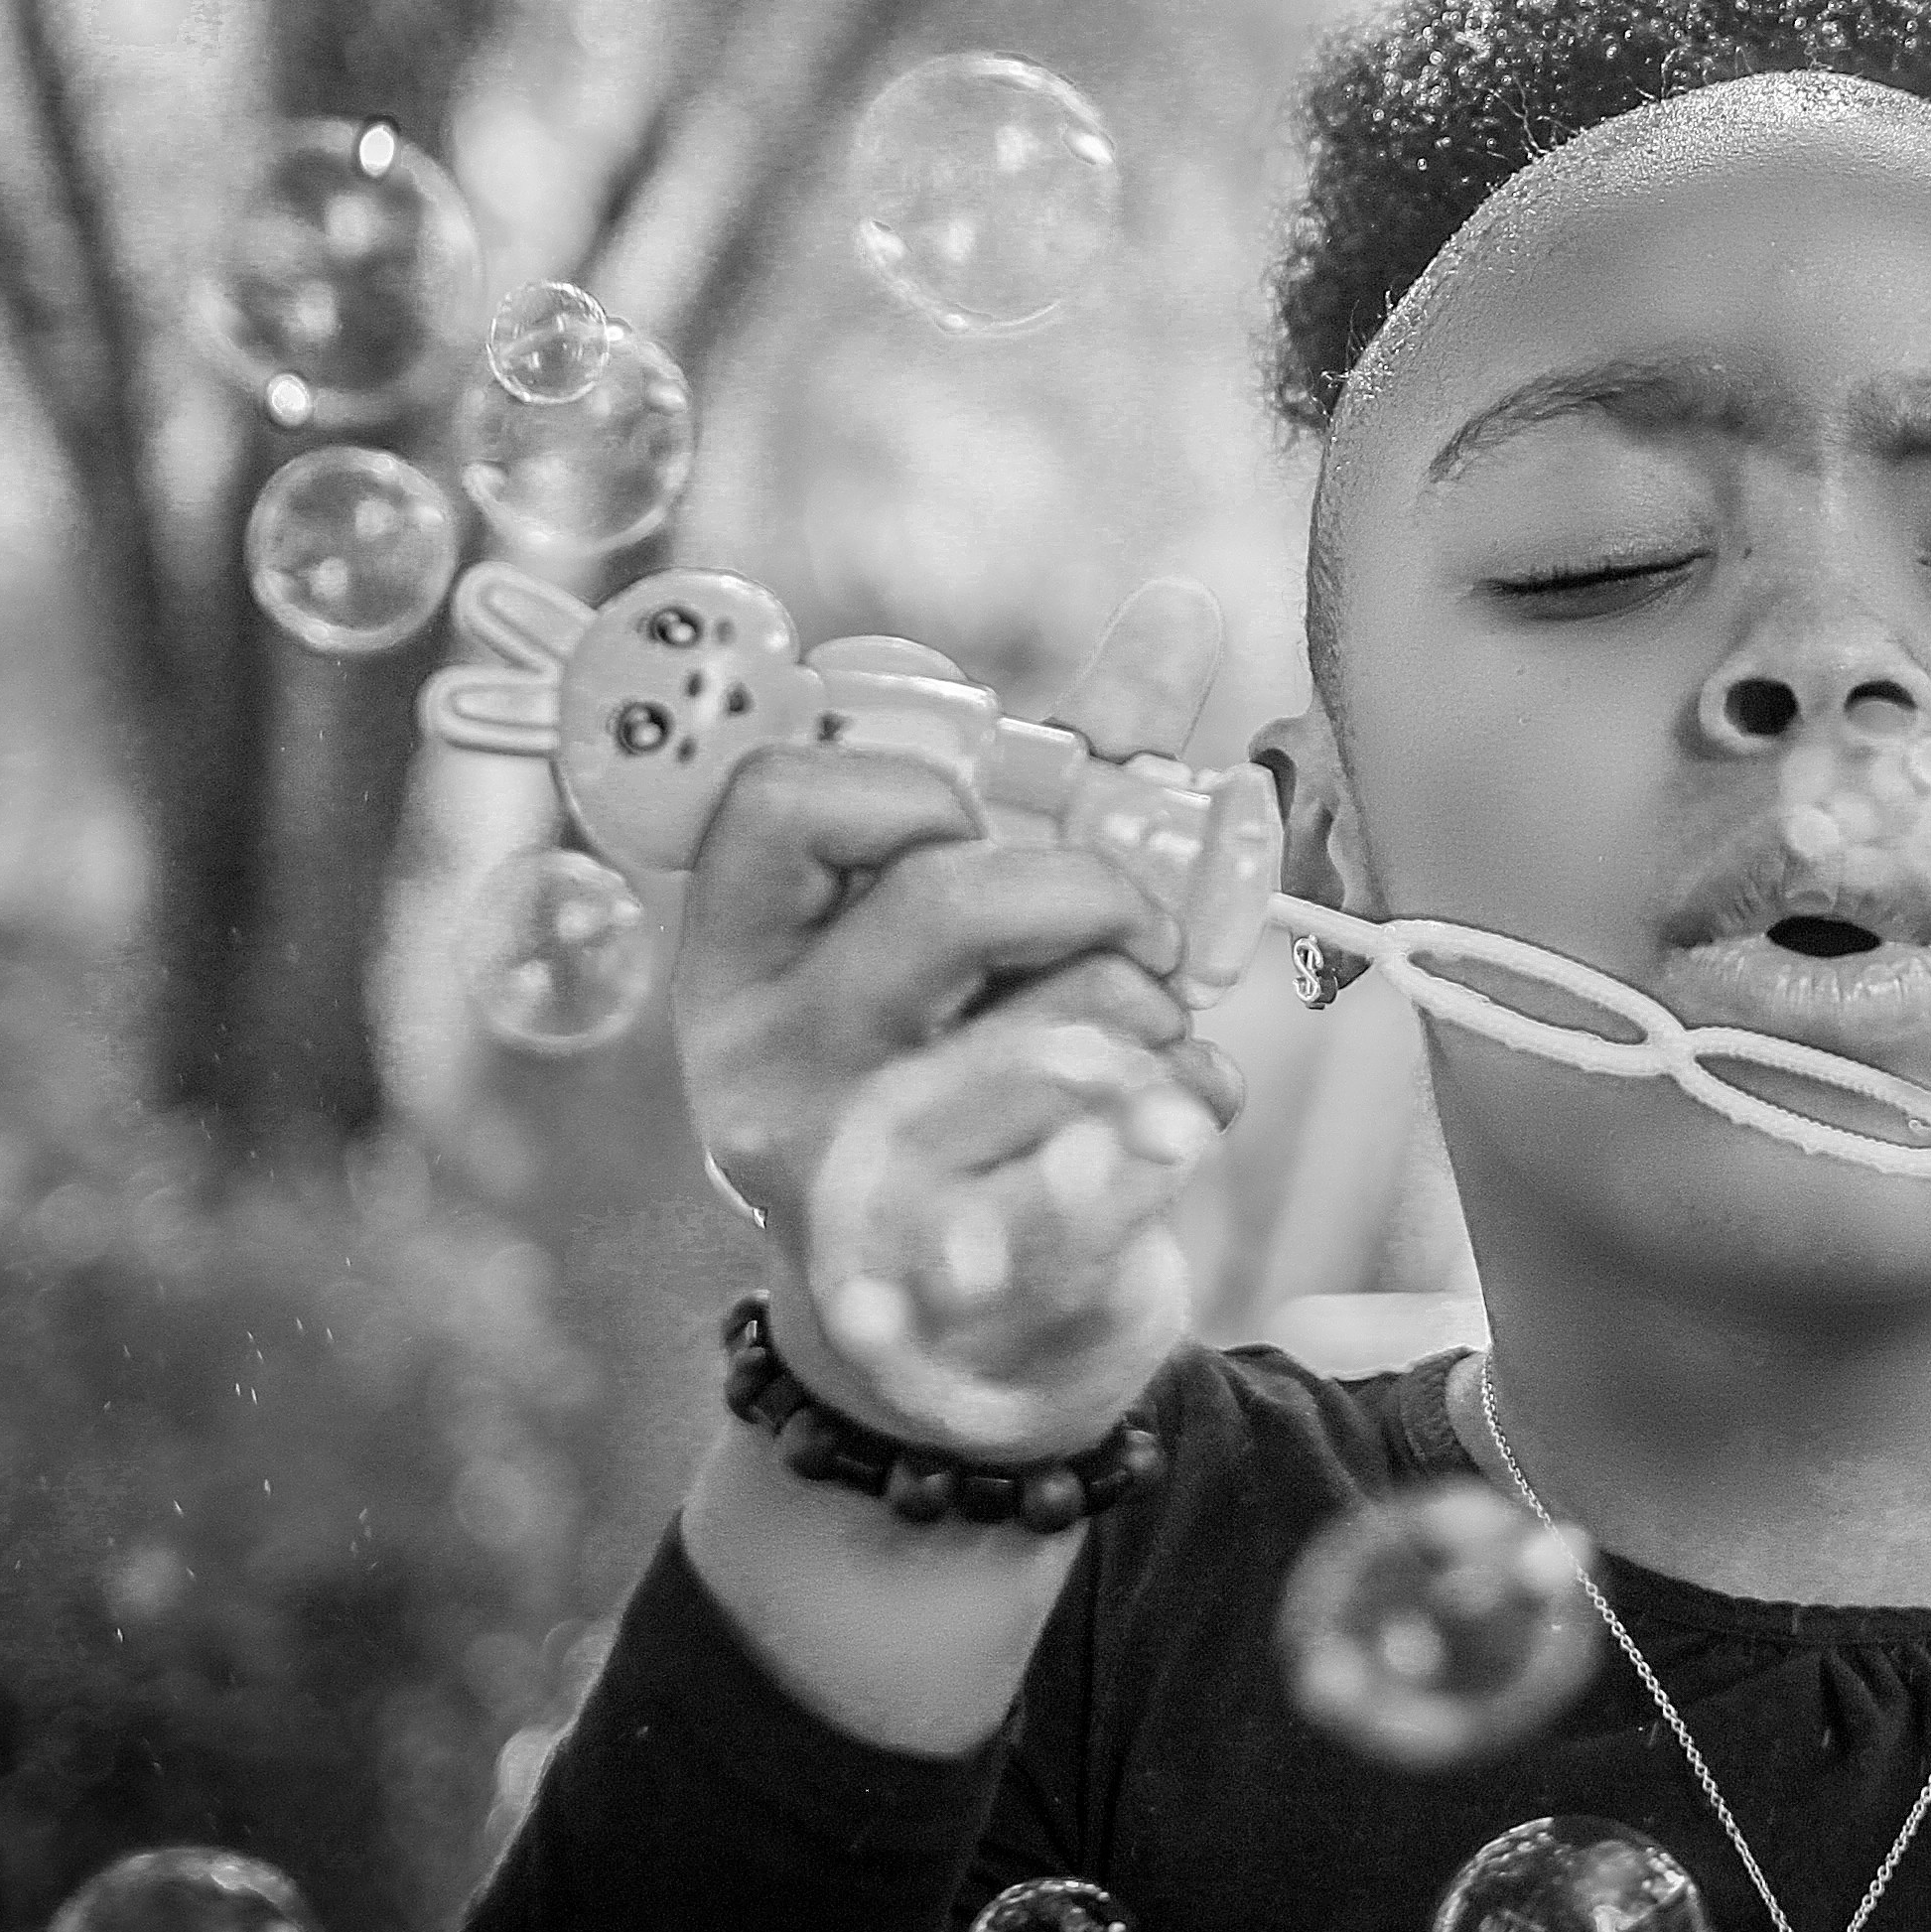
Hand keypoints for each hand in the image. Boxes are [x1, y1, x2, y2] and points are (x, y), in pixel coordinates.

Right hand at [674, 579, 1242, 1455]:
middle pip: (951, 900)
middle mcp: (764, 1066)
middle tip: (1125, 930)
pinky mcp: (971, 1272)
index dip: (909, 784)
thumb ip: (1077, 764)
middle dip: (1086, 892)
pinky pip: (1134, 1138)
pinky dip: (1193, 1100)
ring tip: (1131, 1038)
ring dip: (1148, 1007)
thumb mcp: (995, 914)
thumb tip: (1180, 605)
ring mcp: (860, 1180)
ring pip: (1066, 1020)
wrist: (960, 1326)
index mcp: (738, 959)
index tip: (967, 820)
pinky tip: (1174, 1114)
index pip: (778, 803)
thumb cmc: (971, 1062)